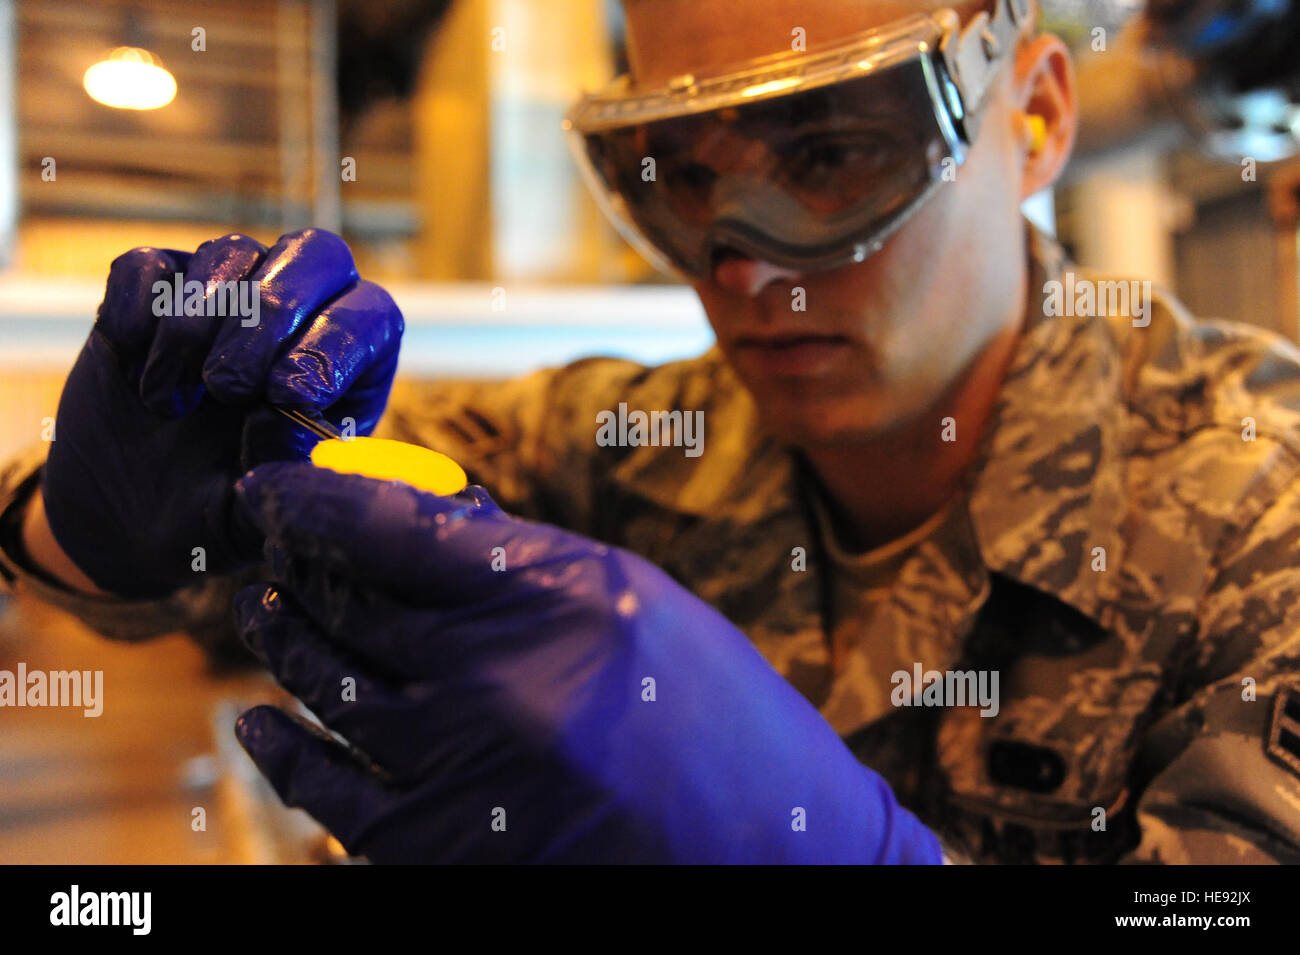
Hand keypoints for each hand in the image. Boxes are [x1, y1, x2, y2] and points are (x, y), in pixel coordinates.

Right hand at [40, 230, 402, 597]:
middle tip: (226, 388)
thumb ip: (287, 472)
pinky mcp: (154, 287)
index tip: (289, 394)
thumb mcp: (266, 512)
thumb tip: (289, 414)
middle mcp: (302, 308)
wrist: (135, 516)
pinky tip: (136, 374)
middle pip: (314, 252)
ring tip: (170, 405)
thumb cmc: (224, 509)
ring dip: (193, 328)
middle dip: (268, 316)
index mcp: (352, 364)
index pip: (372, 315)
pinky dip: (137, 316)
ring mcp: (228, 287)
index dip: (337, 342)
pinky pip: (148, 266)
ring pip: (228, 251)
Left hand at [232, 462, 942, 863]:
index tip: (276, 487)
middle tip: (280, 545)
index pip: (387, 526)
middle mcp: (494, 678)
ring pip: (326, 687)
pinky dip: (282, 751)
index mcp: (551, 596)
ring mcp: (460, 768)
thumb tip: (421, 520)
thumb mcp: (630, 598)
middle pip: (347, 602)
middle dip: (298, 563)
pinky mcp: (443, 846)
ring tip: (267, 611)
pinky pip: (328, 792)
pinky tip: (261, 722)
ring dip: (284, 641)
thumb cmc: (715, 711)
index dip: (311, 498)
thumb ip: (521, 559)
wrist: (769, 849)